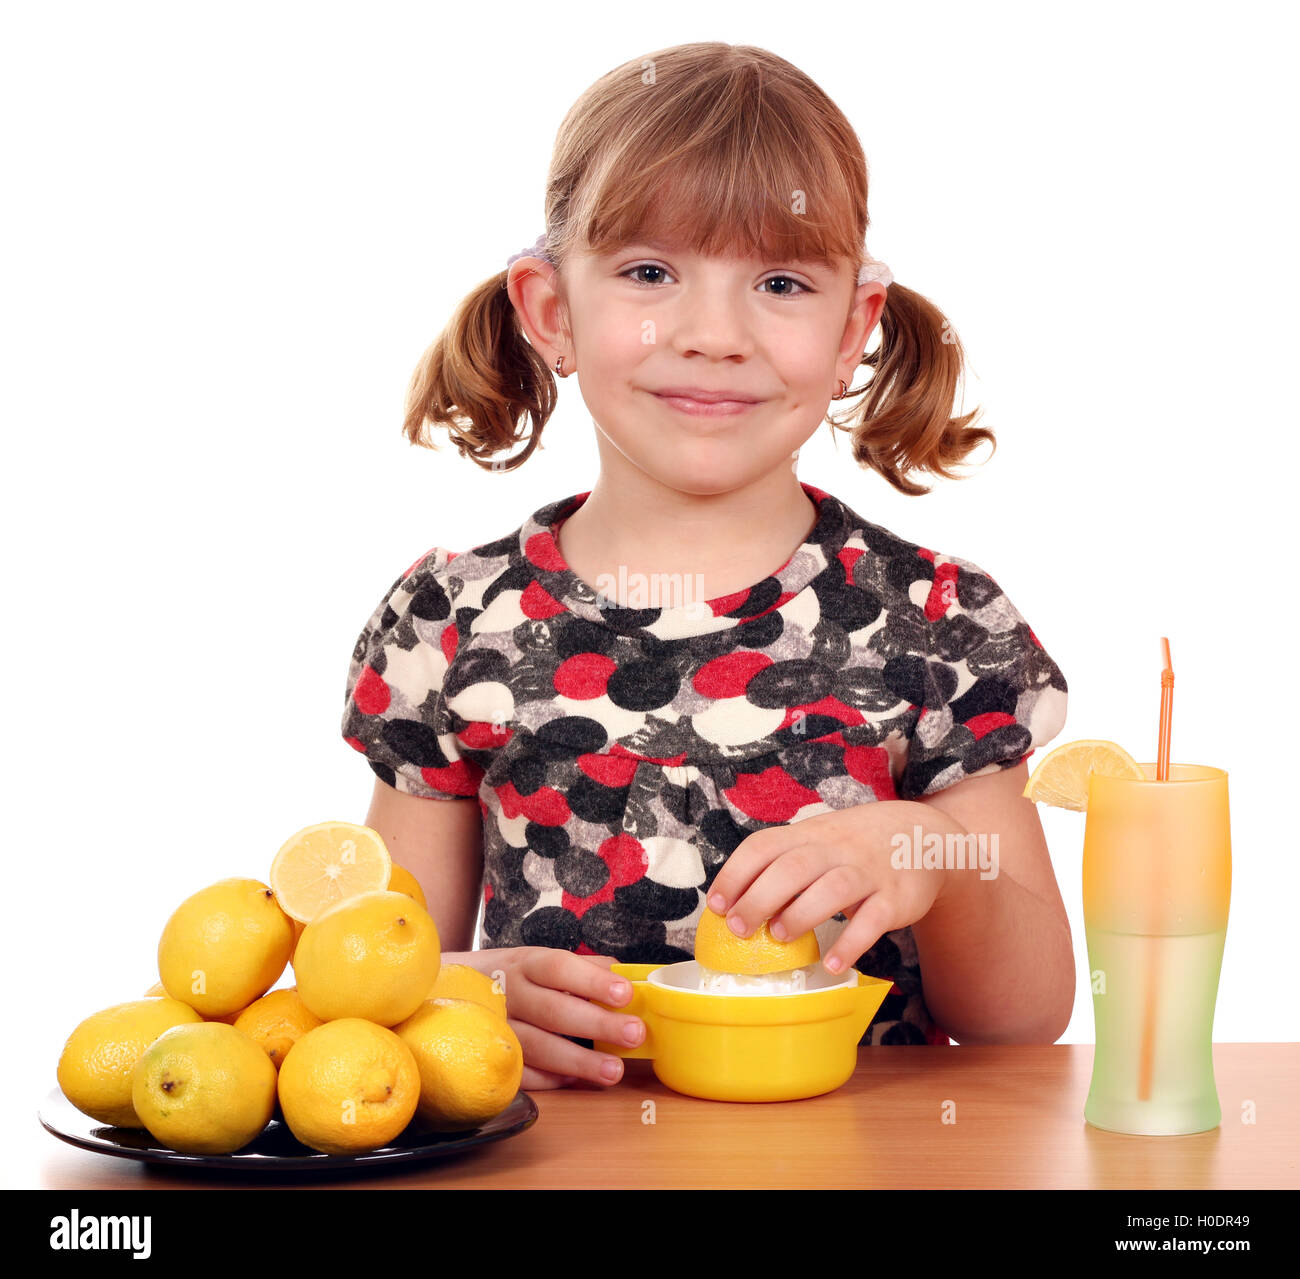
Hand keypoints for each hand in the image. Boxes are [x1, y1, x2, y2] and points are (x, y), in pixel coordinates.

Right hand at [457, 947, 644, 1089]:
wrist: (446, 989)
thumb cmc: (511, 977)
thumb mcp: (540, 961)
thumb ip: (583, 968)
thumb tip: (625, 976)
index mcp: (526, 964)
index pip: (560, 968)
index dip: (593, 980)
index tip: (625, 993)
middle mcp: (509, 994)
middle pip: (554, 1010)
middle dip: (597, 1024)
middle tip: (634, 1034)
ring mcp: (496, 1028)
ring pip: (538, 1047)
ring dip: (578, 1061)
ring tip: (613, 1071)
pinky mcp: (487, 1058)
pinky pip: (520, 1073)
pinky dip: (549, 1079)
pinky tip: (575, 1081)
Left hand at [704, 803, 948, 976]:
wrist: (922, 835)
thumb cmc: (854, 846)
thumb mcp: (818, 840)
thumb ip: (783, 863)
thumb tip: (734, 904)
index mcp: (809, 834)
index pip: (764, 846)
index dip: (736, 874)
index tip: (715, 905)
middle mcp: (837, 848)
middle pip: (794, 867)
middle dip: (760, 898)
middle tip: (739, 928)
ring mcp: (868, 872)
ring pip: (833, 889)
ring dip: (802, 914)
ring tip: (780, 938)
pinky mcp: (896, 897)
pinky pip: (873, 920)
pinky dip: (852, 943)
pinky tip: (833, 964)